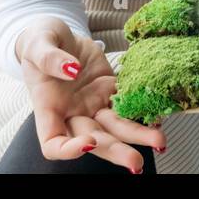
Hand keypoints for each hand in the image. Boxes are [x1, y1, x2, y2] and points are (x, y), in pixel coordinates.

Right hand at [16, 17, 165, 172]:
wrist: (58, 35)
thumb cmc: (40, 41)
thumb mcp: (37, 43)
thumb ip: (49, 58)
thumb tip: (71, 70)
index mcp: (48, 108)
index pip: (53, 143)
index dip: (69, 150)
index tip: (89, 141)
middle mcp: (73, 112)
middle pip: (94, 140)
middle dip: (116, 151)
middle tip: (136, 163)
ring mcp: (94, 103)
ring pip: (117, 125)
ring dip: (138, 135)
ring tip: (160, 141)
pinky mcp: (111, 90)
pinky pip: (128, 103)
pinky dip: (144, 110)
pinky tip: (159, 115)